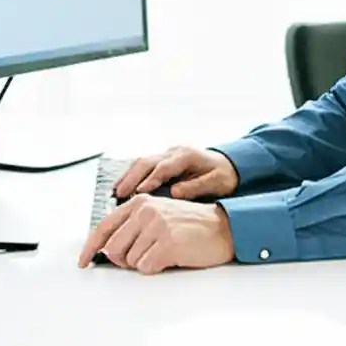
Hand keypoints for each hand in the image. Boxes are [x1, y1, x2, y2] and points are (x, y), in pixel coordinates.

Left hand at [77, 195, 234, 272]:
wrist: (222, 228)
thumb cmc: (190, 225)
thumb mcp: (158, 215)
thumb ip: (133, 227)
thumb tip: (108, 250)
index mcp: (139, 203)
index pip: (104, 227)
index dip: (90, 247)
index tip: (83, 261)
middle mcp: (145, 211)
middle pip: (113, 248)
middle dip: (122, 260)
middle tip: (143, 258)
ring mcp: (156, 226)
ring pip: (130, 261)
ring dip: (144, 263)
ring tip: (163, 253)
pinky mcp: (167, 244)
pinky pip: (146, 268)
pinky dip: (155, 269)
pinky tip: (170, 258)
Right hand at [113, 146, 237, 200]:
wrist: (229, 164)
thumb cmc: (223, 175)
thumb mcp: (217, 183)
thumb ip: (196, 187)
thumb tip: (175, 192)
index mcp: (186, 155)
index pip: (164, 167)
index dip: (151, 179)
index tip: (140, 193)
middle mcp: (174, 152)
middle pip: (147, 161)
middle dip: (132, 177)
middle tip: (119, 193)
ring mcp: (167, 154)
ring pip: (142, 162)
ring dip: (128, 176)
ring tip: (116, 192)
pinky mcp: (163, 160)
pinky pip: (144, 166)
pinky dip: (132, 175)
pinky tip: (123, 187)